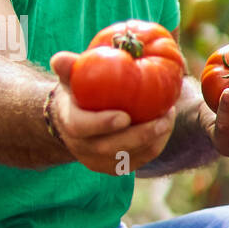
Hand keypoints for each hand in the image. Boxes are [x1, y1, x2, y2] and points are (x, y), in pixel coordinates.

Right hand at [49, 52, 175, 175]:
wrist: (75, 121)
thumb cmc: (77, 92)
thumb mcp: (71, 78)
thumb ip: (68, 67)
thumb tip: (59, 60)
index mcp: (70, 123)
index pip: (82, 127)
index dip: (102, 124)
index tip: (125, 116)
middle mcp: (82, 147)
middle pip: (110, 147)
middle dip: (139, 135)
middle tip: (163, 118)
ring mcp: (98, 161)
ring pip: (129, 157)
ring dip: (153, 139)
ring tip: (169, 117)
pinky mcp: (115, 167)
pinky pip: (139, 160)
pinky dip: (155, 144)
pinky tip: (166, 126)